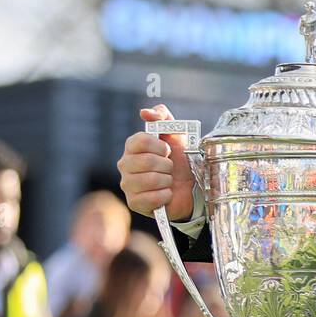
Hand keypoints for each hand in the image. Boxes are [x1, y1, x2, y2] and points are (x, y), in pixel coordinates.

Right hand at [118, 104, 195, 220]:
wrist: (190, 187)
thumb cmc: (180, 160)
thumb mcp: (176, 134)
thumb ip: (162, 118)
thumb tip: (145, 112)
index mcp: (132, 147)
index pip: (139, 141)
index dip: (158, 146)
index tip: (167, 150)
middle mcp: (125, 165)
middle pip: (145, 161)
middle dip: (166, 165)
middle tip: (170, 168)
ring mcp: (128, 185)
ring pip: (150, 180)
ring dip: (167, 180)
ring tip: (168, 181)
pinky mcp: (134, 203)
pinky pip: (152, 198)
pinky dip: (165, 195)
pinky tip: (166, 194)